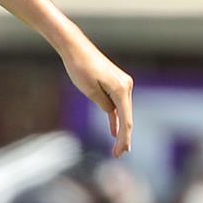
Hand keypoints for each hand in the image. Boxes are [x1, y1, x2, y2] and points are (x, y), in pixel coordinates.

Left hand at [63, 41, 132, 157]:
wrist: (75, 48)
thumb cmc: (79, 68)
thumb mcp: (90, 90)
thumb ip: (104, 104)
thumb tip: (112, 113)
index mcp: (121, 89)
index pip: (126, 120)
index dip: (124, 138)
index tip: (120, 152)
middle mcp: (126, 86)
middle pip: (127, 117)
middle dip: (124, 137)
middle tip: (119, 155)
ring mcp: (122, 84)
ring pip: (123, 112)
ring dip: (121, 129)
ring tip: (119, 148)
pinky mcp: (115, 83)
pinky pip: (117, 105)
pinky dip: (115, 118)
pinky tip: (113, 132)